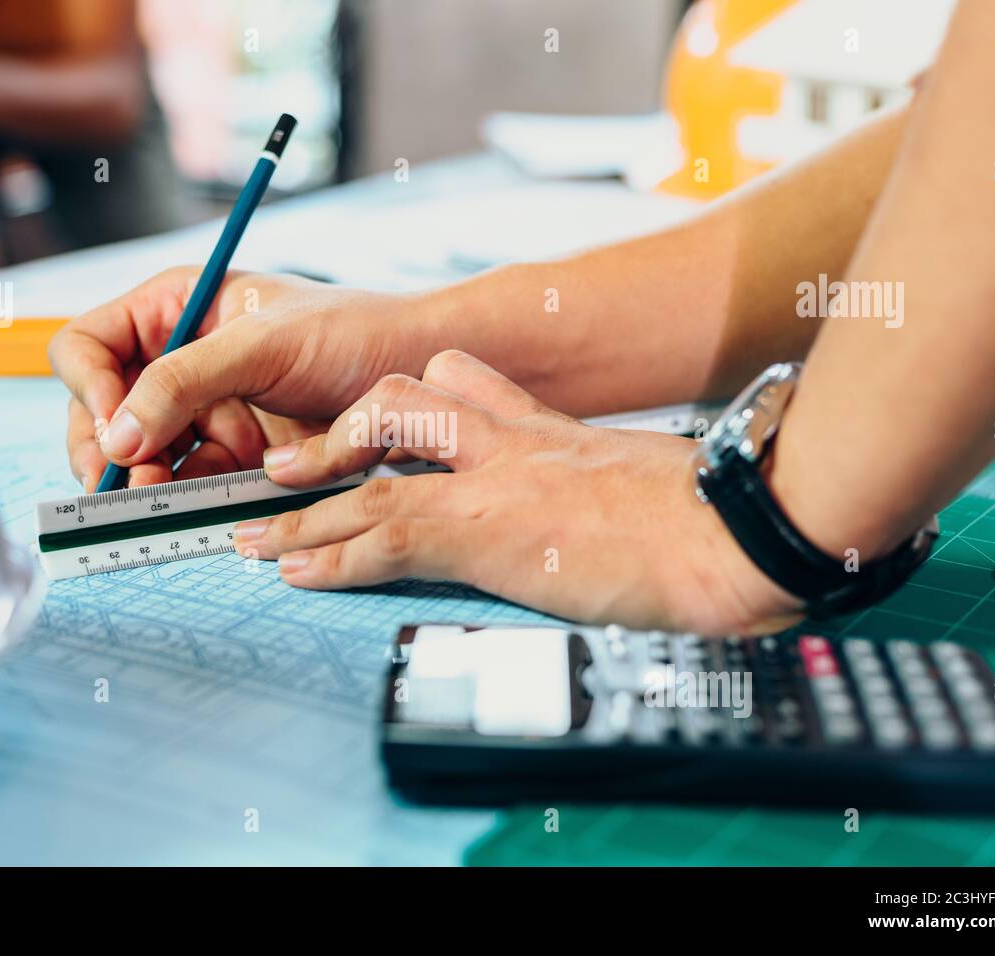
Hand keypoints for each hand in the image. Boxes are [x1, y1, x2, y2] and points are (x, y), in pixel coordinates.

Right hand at [49, 267, 436, 490]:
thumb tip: (117, 437)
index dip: (91, 388)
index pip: (88, 346)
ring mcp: (201, 410)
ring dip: (145, 480)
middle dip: (108, 449)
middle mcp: (176, 359)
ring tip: (164, 497)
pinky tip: (205, 502)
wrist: (414, 375)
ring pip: (138, 456)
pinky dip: (187, 497)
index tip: (118, 430)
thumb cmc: (348, 334)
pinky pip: (186, 482)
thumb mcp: (260, 345)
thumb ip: (183, 381)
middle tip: (124, 485)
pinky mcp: (229, 455)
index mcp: (171, 310)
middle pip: (101, 409)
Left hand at [232, 350, 800, 633]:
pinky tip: (294, 571)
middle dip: (339, 437)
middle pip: (402, 400)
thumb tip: (628, 519)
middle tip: (292, 468)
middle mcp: (513, 438)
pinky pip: (381, 531)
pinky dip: (329, 552)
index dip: (407, 405)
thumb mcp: (652, 484)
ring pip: (369, 468)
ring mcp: (492, 476)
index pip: (465, 384)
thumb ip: (616, 488)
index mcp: (551, 428)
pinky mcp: (483, 526)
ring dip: (306, 508)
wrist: (736, 528)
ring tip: (257, 535)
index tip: (372, 432)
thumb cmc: (715, 515)